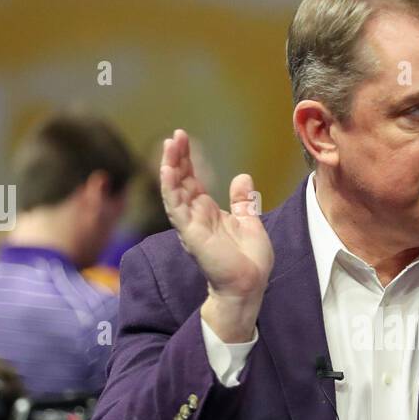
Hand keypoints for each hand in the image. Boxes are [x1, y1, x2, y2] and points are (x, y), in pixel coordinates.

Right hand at [161, 129, 272, 341]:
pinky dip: (171, 187)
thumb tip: (242, 177)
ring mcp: (191, 224)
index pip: (192, 180)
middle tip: (175, 135)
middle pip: (181, 180)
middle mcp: (195, 216)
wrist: (250, 285)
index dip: (187, 159)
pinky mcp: (190, 233)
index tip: (184, 138)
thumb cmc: (250, 261)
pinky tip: (168, 169)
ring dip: (170, 166)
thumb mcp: (249, 222)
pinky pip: (175, 207)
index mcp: (208, 212)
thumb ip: (242, 201)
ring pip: (174, 190)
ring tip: (169, 144)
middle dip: (177, 157)